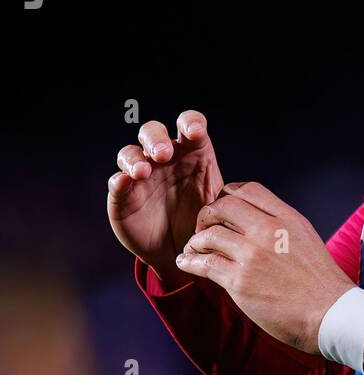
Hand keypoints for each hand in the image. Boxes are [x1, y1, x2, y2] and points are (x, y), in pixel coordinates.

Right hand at [107, 110, 223, 286]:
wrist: (183, 252)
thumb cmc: (204, 220)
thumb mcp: (219, 206)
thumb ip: (225, 195)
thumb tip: (235, 194)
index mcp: (191, 152)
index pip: (188, 124)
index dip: (190, 122)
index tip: (194, 132)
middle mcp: (163, 158)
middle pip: (153, 132)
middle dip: (157, 139)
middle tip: (163, 154)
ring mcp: (141, 175)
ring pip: (130, 153)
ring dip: (135, 159)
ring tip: (142, 172)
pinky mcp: (123, 195)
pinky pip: (117, 182)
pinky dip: (120, 180)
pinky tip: (125, 183)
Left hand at [175, 182, 354, 353]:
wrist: (330, 314)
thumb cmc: (320, 282)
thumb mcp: (306, 238)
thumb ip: (280, 225)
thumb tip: (253, 221)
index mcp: (287, 218)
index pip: (247, 189)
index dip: (227, 194)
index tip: (221, 208)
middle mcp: (269, 231)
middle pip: (222, 206)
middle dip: (206, 215)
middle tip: (203, 228)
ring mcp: (253, 255)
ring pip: (209, 234)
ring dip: (195, 241)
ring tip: (193, 248)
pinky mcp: (240, 281)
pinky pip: (205, 263)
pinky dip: (190, 261)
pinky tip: (186, 262)